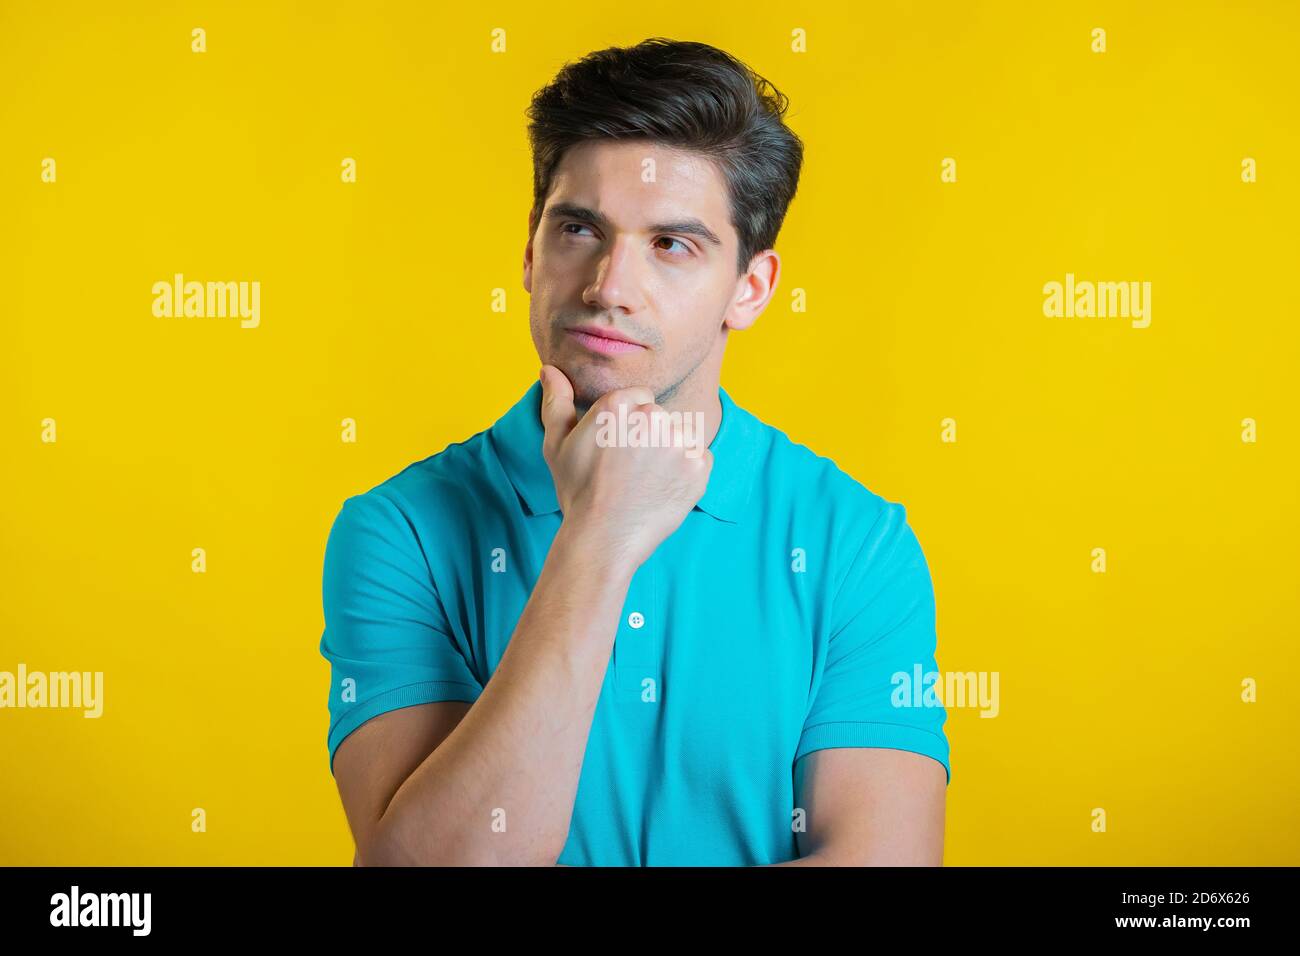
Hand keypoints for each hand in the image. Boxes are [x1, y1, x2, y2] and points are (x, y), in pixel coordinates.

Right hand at [538, 364, 712, 572]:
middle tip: (629, 470)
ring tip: (646, 481)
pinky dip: (688, 472)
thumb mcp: (557, 445)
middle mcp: (652, 416)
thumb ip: (557, 402)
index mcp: (618, 403)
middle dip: (649, 437)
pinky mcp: (699, 467)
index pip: (639, 398)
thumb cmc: (578, 492)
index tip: (617, 450)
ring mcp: (678, 442)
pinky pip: (700, 458)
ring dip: (670, 453)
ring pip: (681, 435)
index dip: (628, 425)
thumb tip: (548, 368)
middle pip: (660, 416)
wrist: (603, 540)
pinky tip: (664, 489)